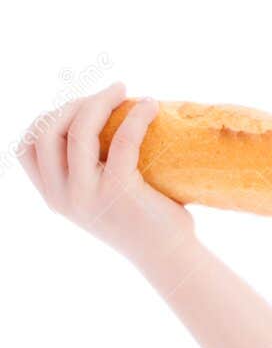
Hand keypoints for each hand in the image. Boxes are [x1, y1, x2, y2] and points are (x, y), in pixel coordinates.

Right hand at [14, 81, 195, 267]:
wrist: (169, 257)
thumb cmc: (144, 222)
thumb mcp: (100, 197)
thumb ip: (87, 172)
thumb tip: (98, 119)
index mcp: (54, 197)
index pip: (26, 148)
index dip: (46, 118)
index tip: (77, 106)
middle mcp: (63, 196)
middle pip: (48, 131)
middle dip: (76, 102)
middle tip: (108, 93)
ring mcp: (88, 194)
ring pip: (79, 131)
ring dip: (101, 101)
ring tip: (124, 90)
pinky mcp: (120, 190)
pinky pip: (123, 141)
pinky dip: (136, 117)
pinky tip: (150, 105)